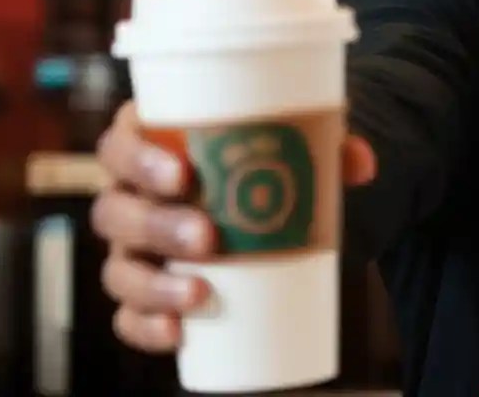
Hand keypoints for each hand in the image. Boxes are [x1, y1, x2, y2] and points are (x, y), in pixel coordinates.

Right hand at [90, 101, 376, 352]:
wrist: (270, 200)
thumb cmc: (270, 159)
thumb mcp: (296, 145)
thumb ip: (330, 147)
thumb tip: (363, 164)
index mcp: (151, 144)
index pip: (120, 144)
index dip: (138, 159)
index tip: (183, 175)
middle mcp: (130, 195)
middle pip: (115, 209)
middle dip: (157, 225)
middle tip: (208, 237)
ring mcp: (133, 247)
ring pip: (119, 268)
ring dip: (151, 286)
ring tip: (199, 293)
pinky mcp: (146, 291)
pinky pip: (129, 317)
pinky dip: (145, 328)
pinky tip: (176, 334)